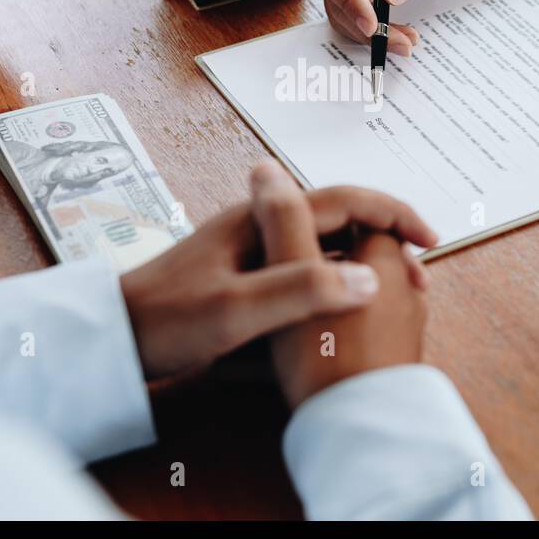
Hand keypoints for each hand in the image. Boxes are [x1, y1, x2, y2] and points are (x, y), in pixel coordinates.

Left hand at [118, 161, 435, 379]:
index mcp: (259, 219)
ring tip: (392, 295)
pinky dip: (333, 281)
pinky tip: (341, 313)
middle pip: (338, 218)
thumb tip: (371, 276)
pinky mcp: (241, 277)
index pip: (345, 199)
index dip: (394, 214)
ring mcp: (249, 249)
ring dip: (361, 261)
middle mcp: (257, 225)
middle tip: (417, 277)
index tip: (429, 241)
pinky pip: (301, 268)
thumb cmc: (164, 321)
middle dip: (384, 238)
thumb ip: (301, 289)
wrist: (109, 339)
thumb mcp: (236, 311)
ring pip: (321, 244)